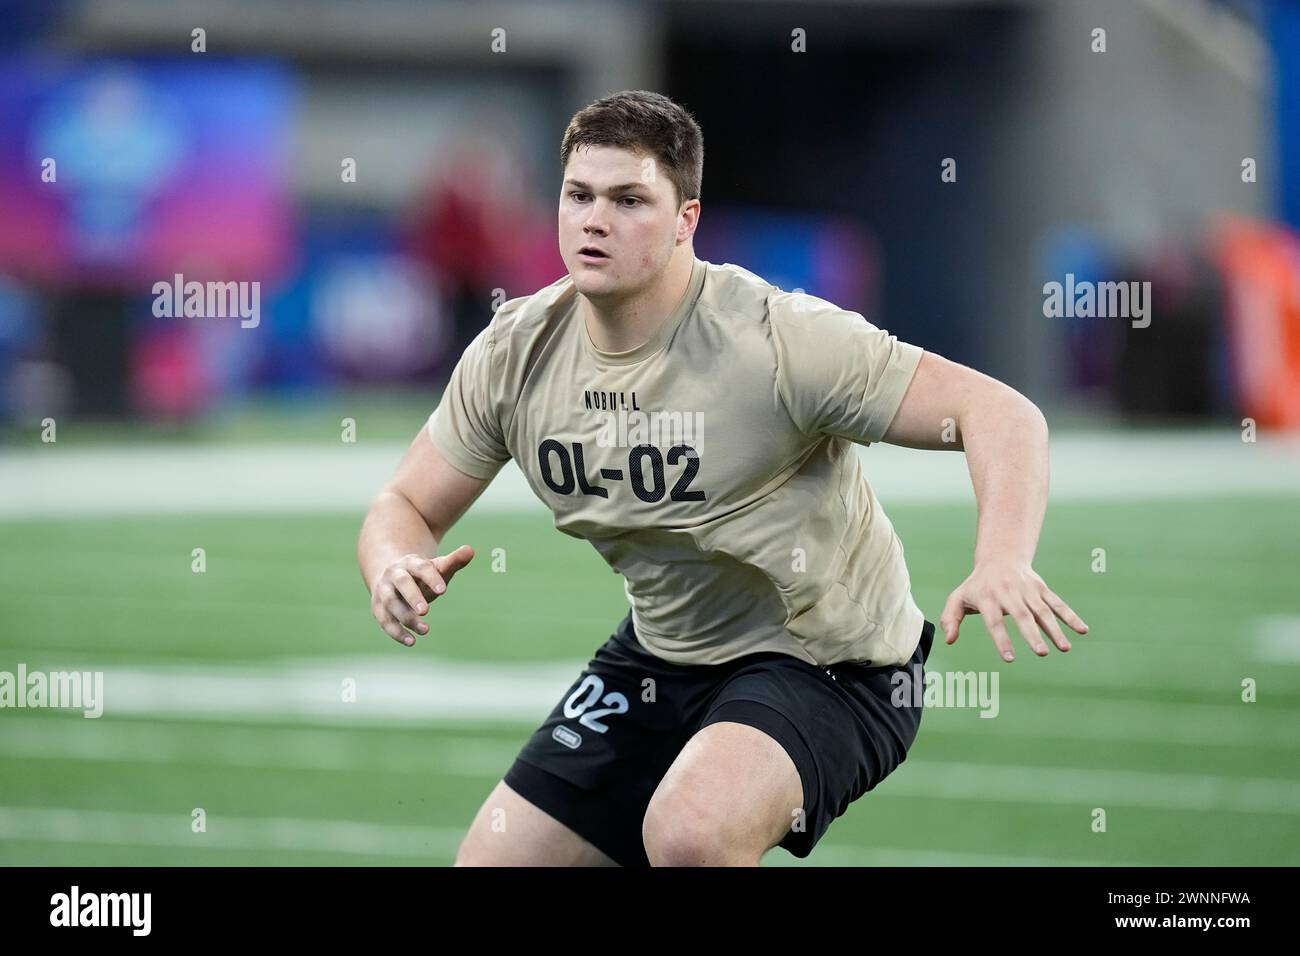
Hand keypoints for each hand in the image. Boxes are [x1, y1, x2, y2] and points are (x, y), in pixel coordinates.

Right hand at [368, 545, 474, 646]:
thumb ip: (454, 561)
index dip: (432, 578)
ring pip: (391, 603)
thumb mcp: (436, 568)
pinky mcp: (378, 608)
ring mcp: (384, 591)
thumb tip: (471, 550)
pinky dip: (396, 632)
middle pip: (402, 583)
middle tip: (426, 611)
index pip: (421, 568)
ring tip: (426, 630)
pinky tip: (412, 641)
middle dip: (413, 596)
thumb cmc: (421, 575)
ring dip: (406, 617)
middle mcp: (394, 575)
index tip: (443, 590)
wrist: (391, 576)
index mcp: (411, 562)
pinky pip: (385, 620)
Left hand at [940, 559, 1087, 661]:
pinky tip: (1082, 630)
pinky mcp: (1042, 589)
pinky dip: (1070, 616)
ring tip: (1064, 648)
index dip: (1001, 639)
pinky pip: (1057, 603)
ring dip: (1055, 629)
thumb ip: (951, 618)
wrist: (1000, 557)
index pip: (994, 621)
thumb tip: (949, 640)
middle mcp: (1009, 593)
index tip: (1009, 659)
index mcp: (988, 597)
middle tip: (1041, 654)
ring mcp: (1028, 590)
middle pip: (1022, 616)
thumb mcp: (957, 598)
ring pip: (1043, 611)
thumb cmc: (976, 585)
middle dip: (1032, 634)